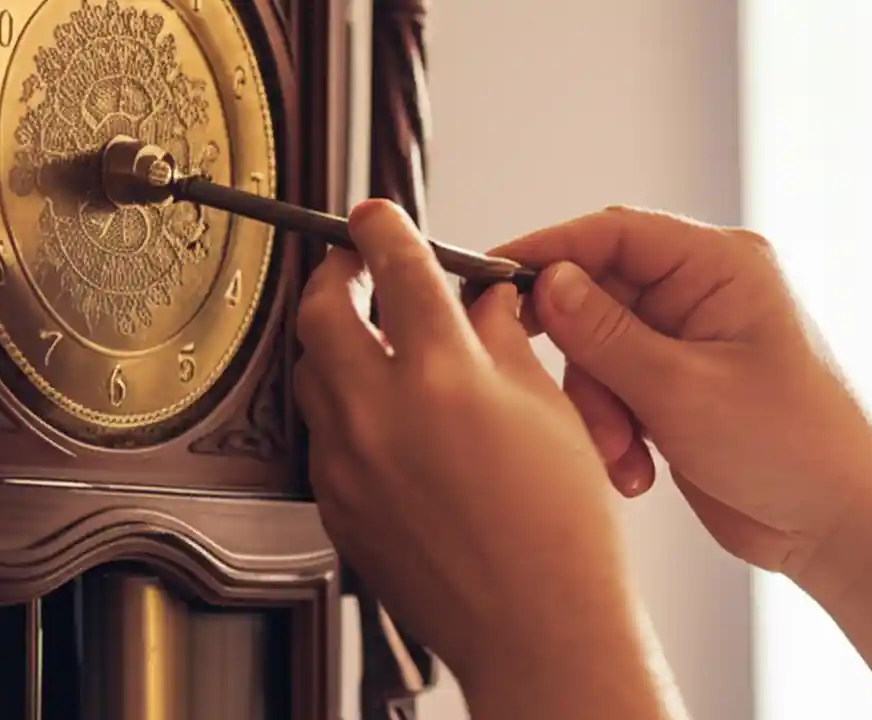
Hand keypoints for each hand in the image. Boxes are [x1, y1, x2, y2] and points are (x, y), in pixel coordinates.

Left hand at [295, 200, 661, 715]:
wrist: (538, 627)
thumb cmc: (561, 532)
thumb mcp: (551, 408)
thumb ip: (504, 339)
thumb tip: (483, 300)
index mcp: (445, 375)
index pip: (398, 267)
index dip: (383, 227)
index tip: (374, 215)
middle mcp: (381, 413)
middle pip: (323, 310)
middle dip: (335, 274)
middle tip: (355, 266)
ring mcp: (349, 464)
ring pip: (311, 373)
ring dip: (331, 342)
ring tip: (369, 341)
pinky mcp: (338, 506)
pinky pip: (320, 436)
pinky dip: (339, 408)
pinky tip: (377, 416)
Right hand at [494, 206, 871, 576]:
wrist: (838, 528)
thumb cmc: (793, 450)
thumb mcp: (682, 390)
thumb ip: (604, 334)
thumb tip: (546, 282)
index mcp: (721, 267)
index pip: (614, 234)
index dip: (547, 250)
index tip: (493, 277)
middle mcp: (702, 293)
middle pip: (595, 297)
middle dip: (580, 361)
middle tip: (558, 397)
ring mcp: (688, 341)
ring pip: (596, 352)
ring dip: (597, 409)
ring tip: (622, 457)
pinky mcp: (676, 386)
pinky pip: (613, 390)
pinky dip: (613, 430)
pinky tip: (637, 470)